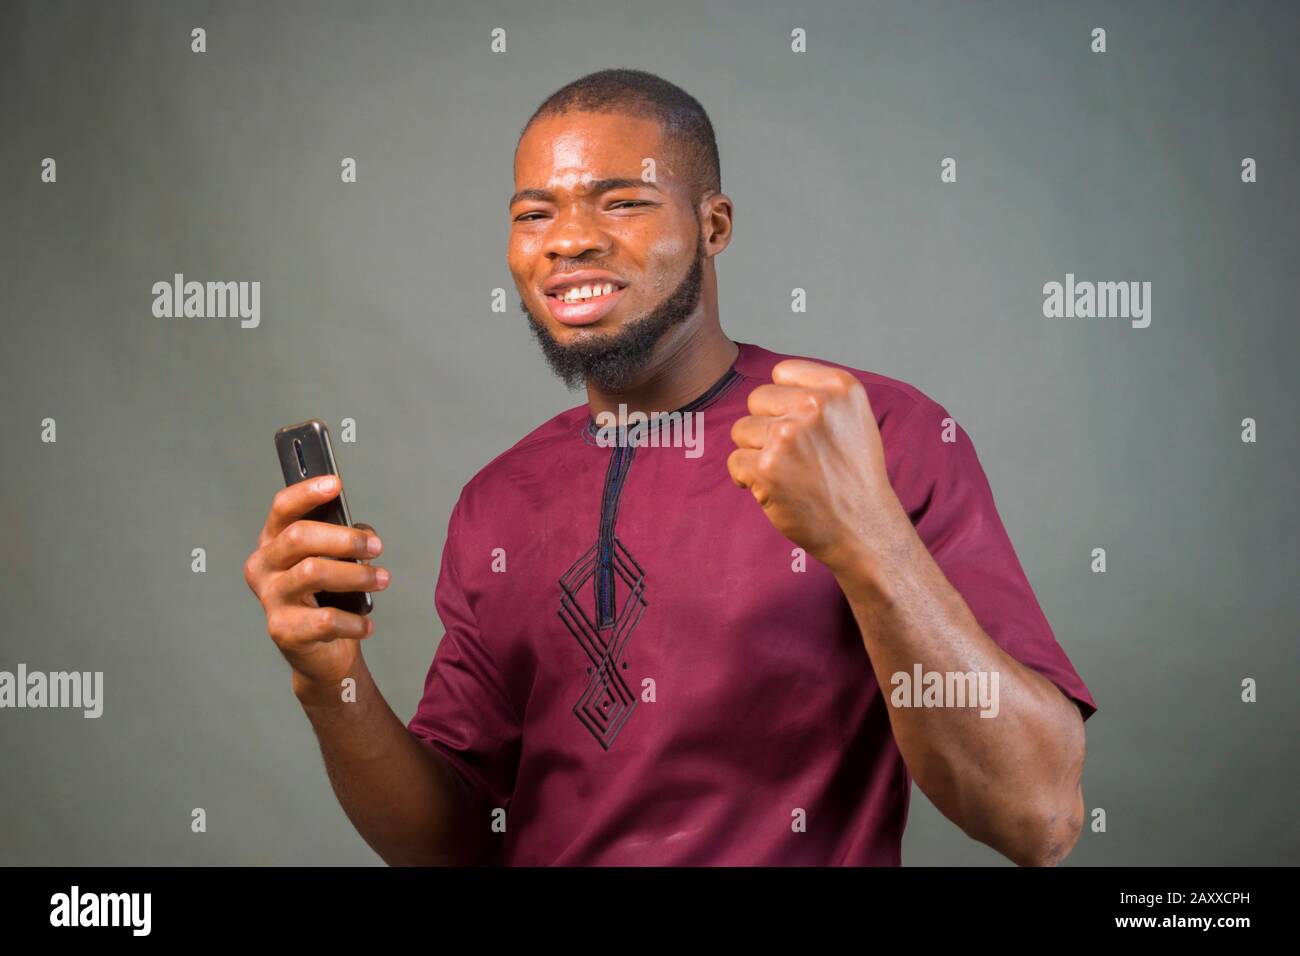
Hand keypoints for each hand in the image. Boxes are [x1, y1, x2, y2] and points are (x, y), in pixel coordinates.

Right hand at [243, 476, 390, 696]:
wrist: (319, 651)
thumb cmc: (327, 597)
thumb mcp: (332, 561)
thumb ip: (340, 541)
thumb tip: (363, 534)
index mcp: (273, 542)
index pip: (282, 508)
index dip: (307, 493)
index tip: (336, 483)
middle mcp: (264, 566)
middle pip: (299, 537)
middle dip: (345, 539)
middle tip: (376, 546)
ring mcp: (270, 599)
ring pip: (313, 573)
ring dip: (356, 575)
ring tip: (381, 579)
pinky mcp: (283, 630)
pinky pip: (326, 619)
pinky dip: (355, 621)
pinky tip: (368, 623)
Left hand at [726, 359, 911, 573]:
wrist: (864, 528)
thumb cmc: (855, 477)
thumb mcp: (854, 419)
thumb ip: (818, 395)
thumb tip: (772, 386)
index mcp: (840, 388)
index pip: (782, 372)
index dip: (783, 402)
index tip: (800, 426)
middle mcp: (815, 406)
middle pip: (757, 399)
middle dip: (766, 426)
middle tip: (793, 455)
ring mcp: (788, 435)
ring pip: (742, 430)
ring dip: (756, 453)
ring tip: (787, 473)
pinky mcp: (767, 467)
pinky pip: (735, 461)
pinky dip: (747, 478)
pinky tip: (774, 490)